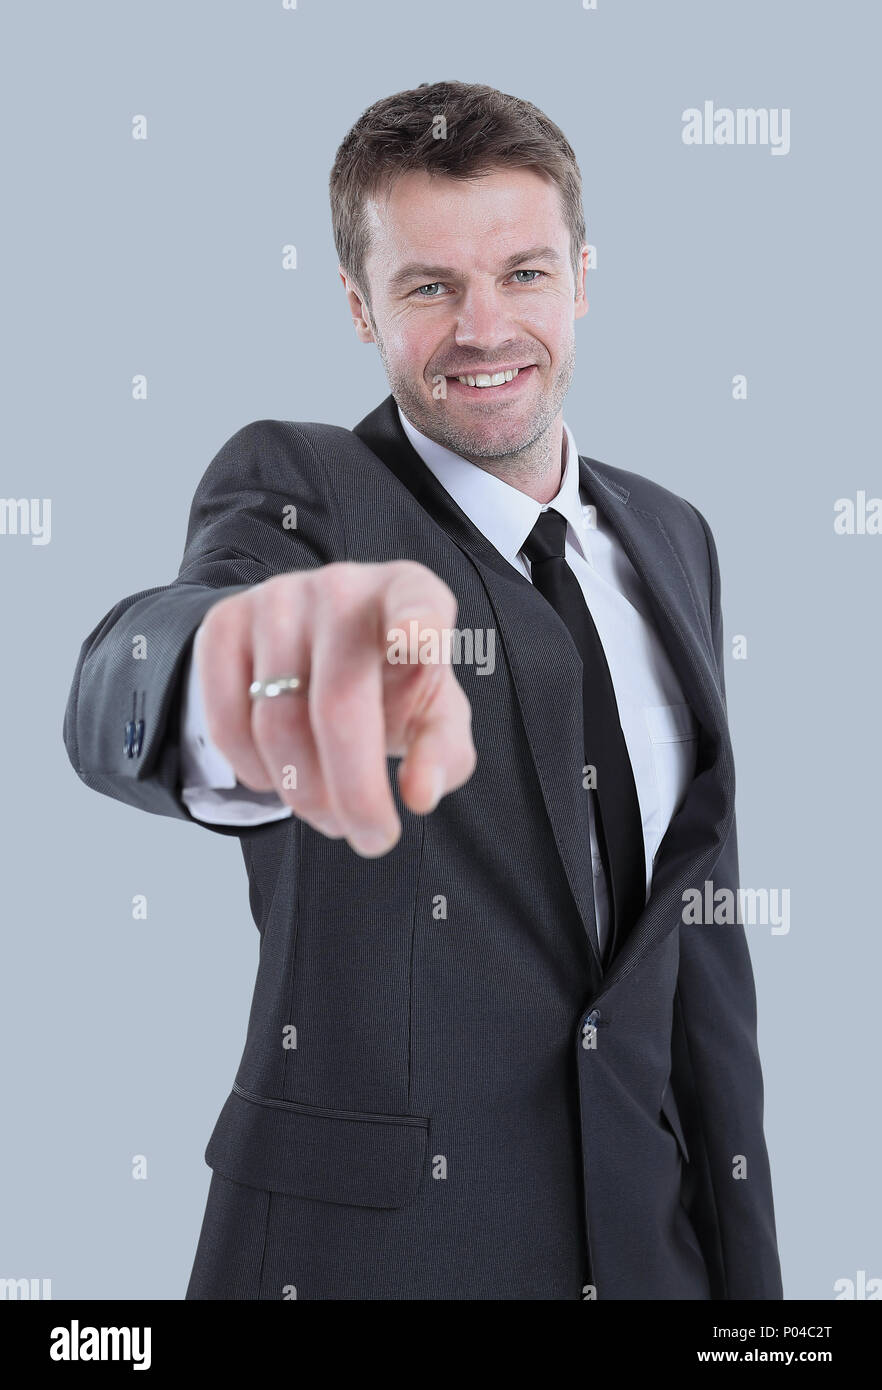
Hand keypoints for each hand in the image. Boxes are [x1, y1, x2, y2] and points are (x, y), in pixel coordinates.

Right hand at [195, 562, 476, 854]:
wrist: (313, 647)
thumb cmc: (391, 683)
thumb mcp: (432, 713)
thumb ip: (443, 753)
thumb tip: (419, 795)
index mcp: (410, 594)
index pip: (416, 604)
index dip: (416, 625)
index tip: (417, 642)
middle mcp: (343, 587)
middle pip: (339, 705)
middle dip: (356, 792)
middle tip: (373, 840)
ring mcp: (276, 599)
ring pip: (278, 725)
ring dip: (305, 794)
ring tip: (330, 815)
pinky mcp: (224, 623)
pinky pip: (228, 722)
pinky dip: (255, 773)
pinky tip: (280, 781)